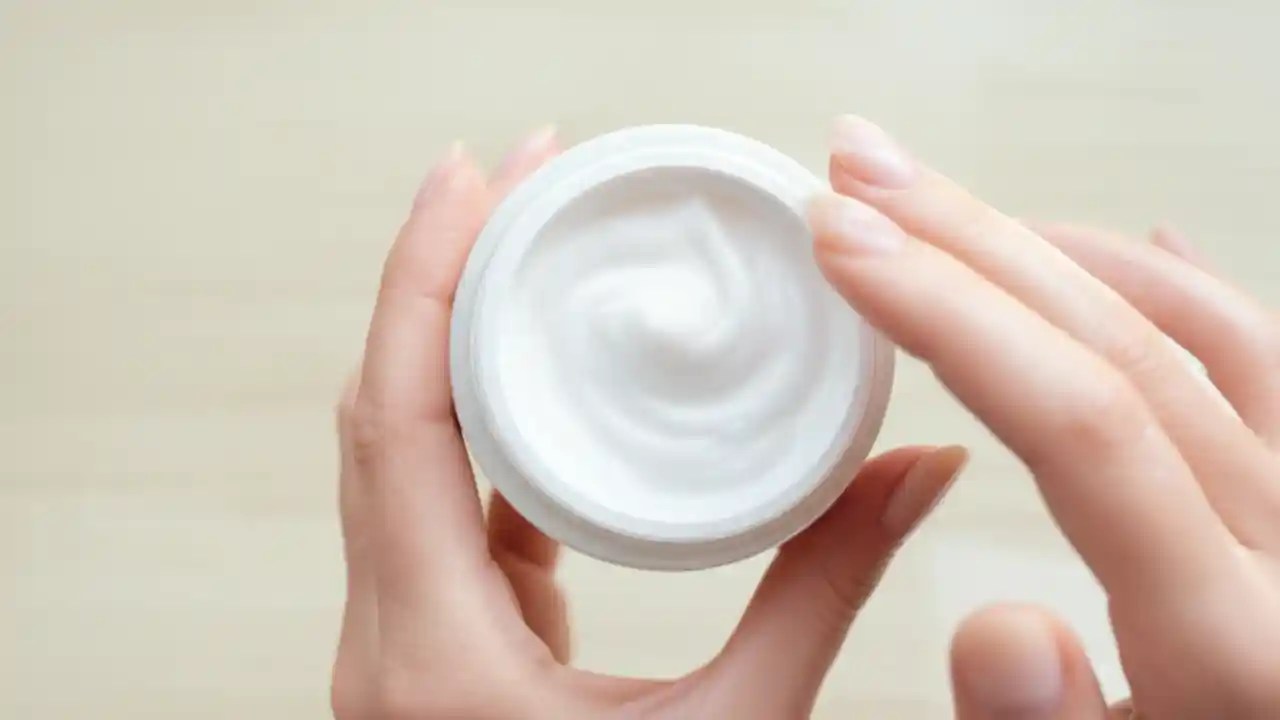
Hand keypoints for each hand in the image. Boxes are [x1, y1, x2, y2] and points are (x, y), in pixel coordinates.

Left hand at [329, 128, 965, 719]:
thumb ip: (820, 597)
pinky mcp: (444, 635)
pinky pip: (445, 499)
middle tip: (526, 175)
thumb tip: (917, 472)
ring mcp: (409, 633)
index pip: (397, 426)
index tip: (477, 178)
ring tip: (533, 244)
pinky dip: (488, 418)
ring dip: (458, 339)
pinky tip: (544, 371)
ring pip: (403, 450)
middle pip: (385, 411)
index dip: (423, 285)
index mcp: (434, 658)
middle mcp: (394, 633)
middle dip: (443, 276)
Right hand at [809, 116, 1279, 718]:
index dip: (951, 312)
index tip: (846, 245)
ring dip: (1054, 248)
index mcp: (1235, 644)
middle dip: (970, 247)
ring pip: (1197, 330)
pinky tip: (1121, 244)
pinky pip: (1261, 358)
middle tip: (860, 181)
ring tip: (940, 206)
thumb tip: (997, 628)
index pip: (1082, 426)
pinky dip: (1178, 285)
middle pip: (1123, 351)